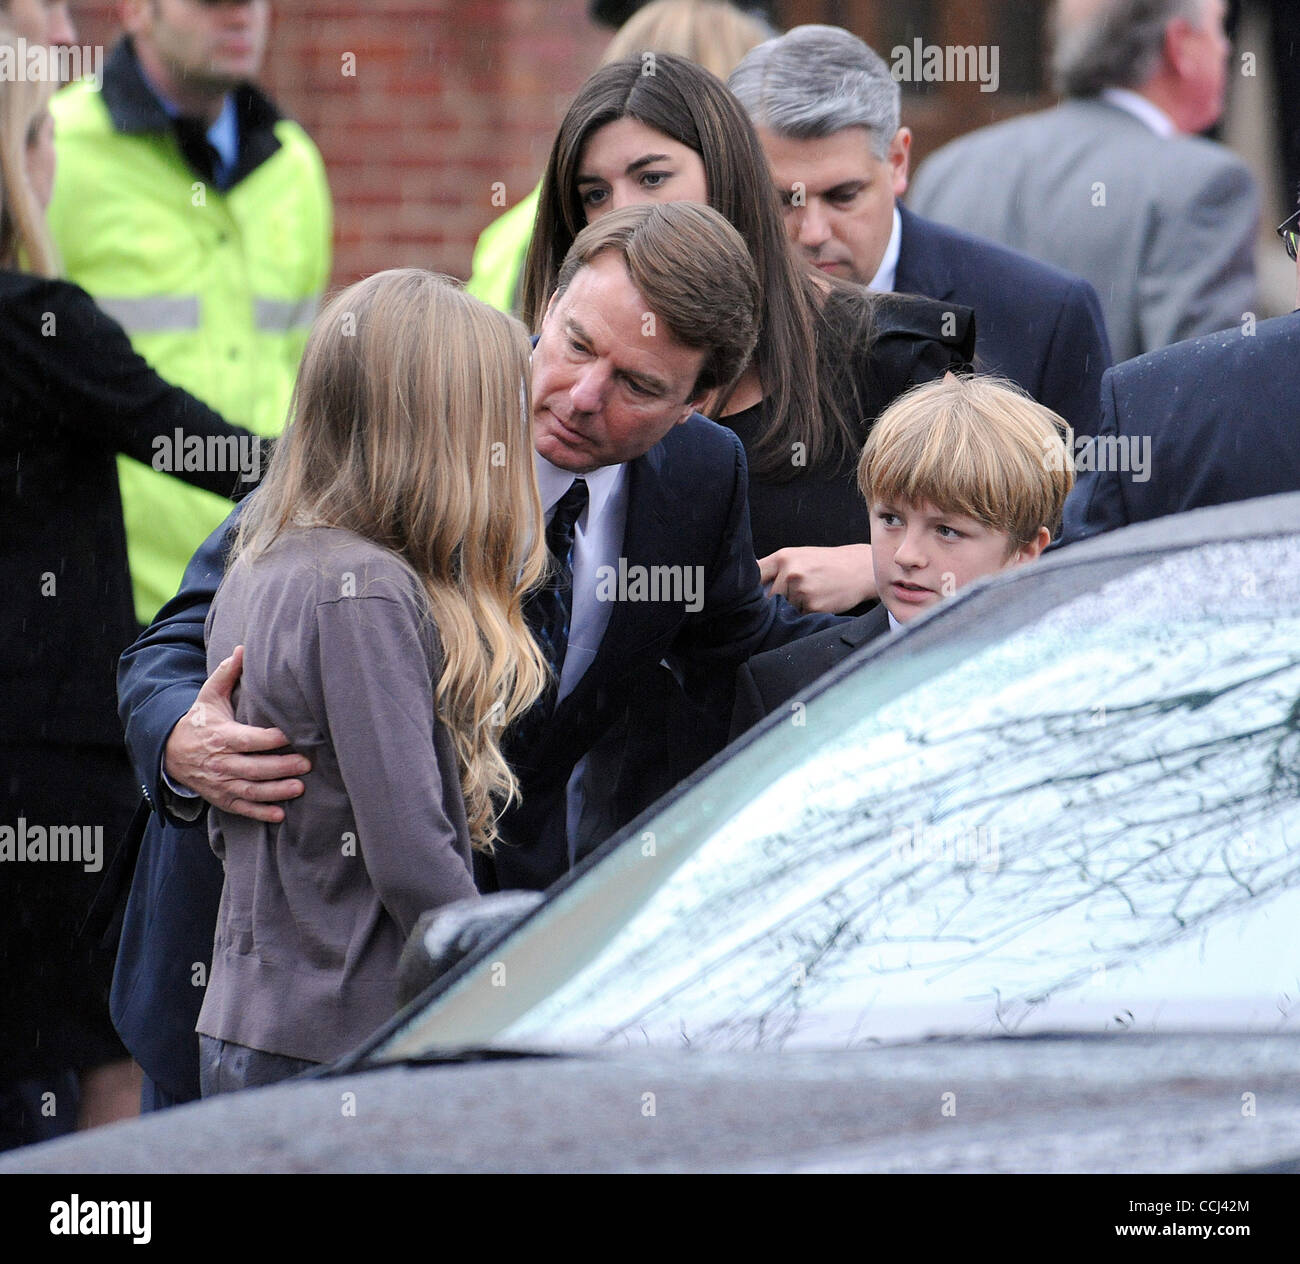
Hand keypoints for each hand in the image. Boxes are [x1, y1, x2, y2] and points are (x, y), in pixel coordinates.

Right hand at [163, 645, 310, 823]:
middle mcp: (221, 762)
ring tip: (299, 787)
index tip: (293, 734)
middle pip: (254, 767)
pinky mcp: (221, 798)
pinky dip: (260, 813)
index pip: (250, 739)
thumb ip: (226, 674)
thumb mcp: (208, 696)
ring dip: (276, 791)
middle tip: (307, 763)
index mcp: (221, 736)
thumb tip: (242, 648)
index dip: (272, 738)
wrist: (169, 752)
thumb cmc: (199, 721)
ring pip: (250, 790)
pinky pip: (241, 808)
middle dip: (281, 767)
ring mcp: (220, 783)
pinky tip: (280, 814)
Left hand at [759, 544, 876, 613]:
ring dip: (792, 608)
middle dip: (775, 601)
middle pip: (767, 597)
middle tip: (795, 594)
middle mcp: (790, 572)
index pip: (754, 577)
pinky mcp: (813, 606)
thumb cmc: (827, 563)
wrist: (860, 569)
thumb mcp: (799, 556)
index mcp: (783, 557)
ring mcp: (802, 590)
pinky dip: (805, 613)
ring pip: (783, 608)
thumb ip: (776, 569)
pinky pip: (799, 616)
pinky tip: (819, 600)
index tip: (755, 595)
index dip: (753, 589)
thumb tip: (750, 588)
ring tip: (810, 594)